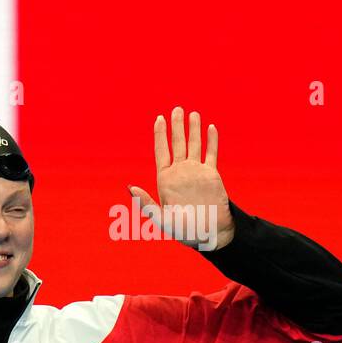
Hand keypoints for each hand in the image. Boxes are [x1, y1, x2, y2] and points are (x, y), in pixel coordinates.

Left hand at [128, 107, 234, 250]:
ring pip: (194, 145)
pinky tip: (210, 128)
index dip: (160, 135)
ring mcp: (196, 172)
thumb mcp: (161, 218)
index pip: (161, 151)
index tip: (159, 119)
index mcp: (165, 179)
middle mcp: (180, 172)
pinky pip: (211, 154)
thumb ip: (146, 203)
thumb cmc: (183, 230)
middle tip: (176, 108)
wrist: (209, 234)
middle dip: (176, 126)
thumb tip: (130, 188)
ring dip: (193, 129)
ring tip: (193, 113)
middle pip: (177, 143)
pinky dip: (211, 141)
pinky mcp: (211, 175)